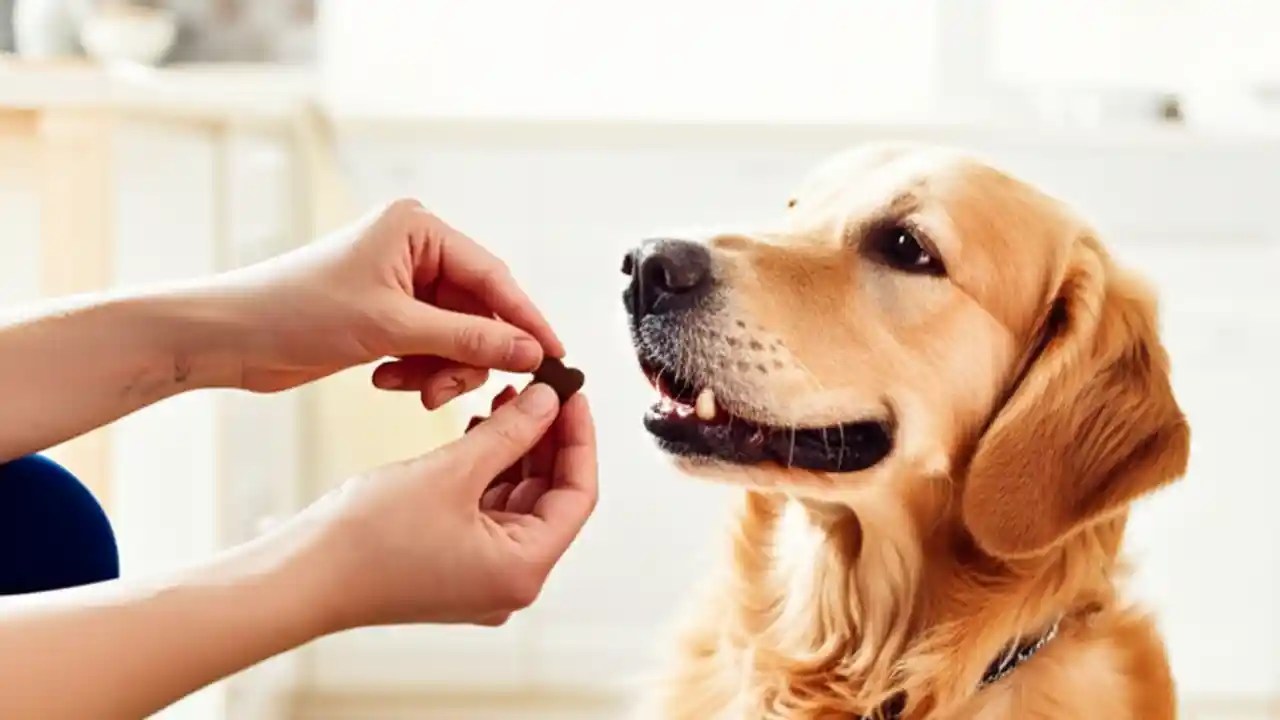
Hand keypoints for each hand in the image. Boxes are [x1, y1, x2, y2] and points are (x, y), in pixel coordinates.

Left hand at [212, 199, 563, 404]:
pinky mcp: (388, 317)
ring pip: (457, 337)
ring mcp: (402, 285)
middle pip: (478, 311)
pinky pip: (430, 349)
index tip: (552, 356)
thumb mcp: (392, 326)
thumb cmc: (295, 310)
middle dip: (467, 355)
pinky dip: (417, 371)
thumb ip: (468, 338)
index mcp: (418, 229)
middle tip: (452, 388)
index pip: (493, 276)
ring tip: (411, 388)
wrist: (230, 338)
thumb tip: (528, 349)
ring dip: (441, 369)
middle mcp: (415, 251)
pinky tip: (386, 379)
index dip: (525, 320)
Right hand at [290, 383, 596, 628]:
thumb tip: (548, 401)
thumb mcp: (451, 472)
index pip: (578, 495)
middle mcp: (509, 581)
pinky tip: (479, 429)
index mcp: (522, 571)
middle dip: (546, 439)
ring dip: (515, 450)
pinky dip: (488, 470)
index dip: (579, 438)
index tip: (573, 394)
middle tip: (541, 388)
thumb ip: (509, 434)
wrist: (300, 577)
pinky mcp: (453, 564)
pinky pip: (487, 510)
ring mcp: (480, 576)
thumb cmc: (366, 540)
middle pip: (550, 497)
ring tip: (508, 398)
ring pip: (518, 500)